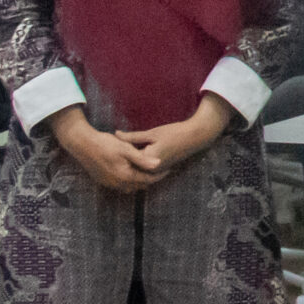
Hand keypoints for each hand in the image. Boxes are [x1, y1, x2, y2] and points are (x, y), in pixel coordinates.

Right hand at [48, 106, 161, 192]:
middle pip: (139, 185)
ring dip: (139, 181)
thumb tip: (159, 164)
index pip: (147, 180)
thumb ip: (142, 159)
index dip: (160, 175)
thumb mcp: (126, 149)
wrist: (81, 143)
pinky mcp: (102, 180)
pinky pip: (120, 185)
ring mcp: (108, 183)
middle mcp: (116, 183)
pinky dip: (129, 180)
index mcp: (124, 176)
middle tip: (161, 171)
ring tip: (148, 171)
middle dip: (150, 179)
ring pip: (129, 187)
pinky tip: (132, 171)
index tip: (169, 169)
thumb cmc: (105, 144)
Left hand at [115, 94, 233, 176]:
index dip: (116, 154)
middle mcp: (152, 169)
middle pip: (131, 168)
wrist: (196, 136)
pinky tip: (134, 156)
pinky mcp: (162, 169)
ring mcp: (158, 171)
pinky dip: (138, 165)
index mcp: (148, 161)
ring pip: (138, 170)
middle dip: (121, 161)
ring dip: (130, 164)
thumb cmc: (174, 133)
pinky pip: (145, 170)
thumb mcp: (152, 133)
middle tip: (111, 150)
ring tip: (119, 154)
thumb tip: (115, 135)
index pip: (126, 161)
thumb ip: (132, 137)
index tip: (107, 145)